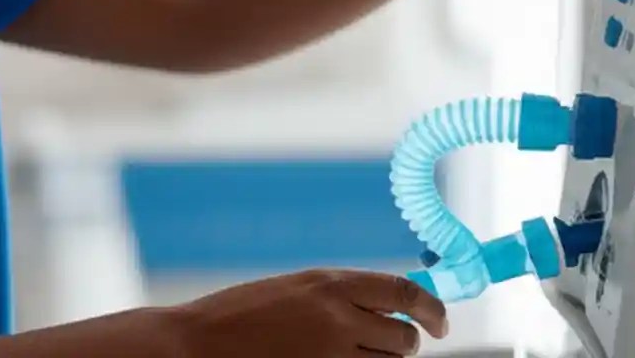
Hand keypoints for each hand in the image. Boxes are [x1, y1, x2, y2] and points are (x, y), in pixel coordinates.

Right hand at [167, 269, 447, 357]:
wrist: (196, 343)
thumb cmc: (242, 315)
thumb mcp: (297, 290)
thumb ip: (342, 296)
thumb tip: (389, 308)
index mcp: (331, 284)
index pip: (405, 293)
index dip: (432, 310)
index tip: (439, 323)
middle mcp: (337, 318)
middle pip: (403, 339)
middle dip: (404, 344)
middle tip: (390, 345)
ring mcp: (330, 357)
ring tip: (356, 357)